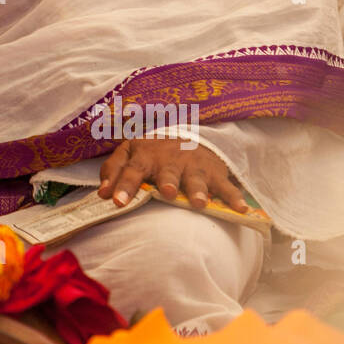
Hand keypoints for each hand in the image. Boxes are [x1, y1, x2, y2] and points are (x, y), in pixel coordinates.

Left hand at [97, 138, 247, 212]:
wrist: (185, 134)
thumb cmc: (151, 152)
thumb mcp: (128, 153)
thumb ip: (113, 171)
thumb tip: (102, 194)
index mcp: (145, 155)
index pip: (132, 170)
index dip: (124, 184)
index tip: (117, 201)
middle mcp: (170, 159)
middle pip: (168, 172)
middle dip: (168, 181)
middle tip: (167, 192)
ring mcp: (194, 165)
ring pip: (197, 178)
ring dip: (198, 190)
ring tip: (199, 203)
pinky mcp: (214, 172)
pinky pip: (226, 185)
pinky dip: (234, 197)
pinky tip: (241, 208)